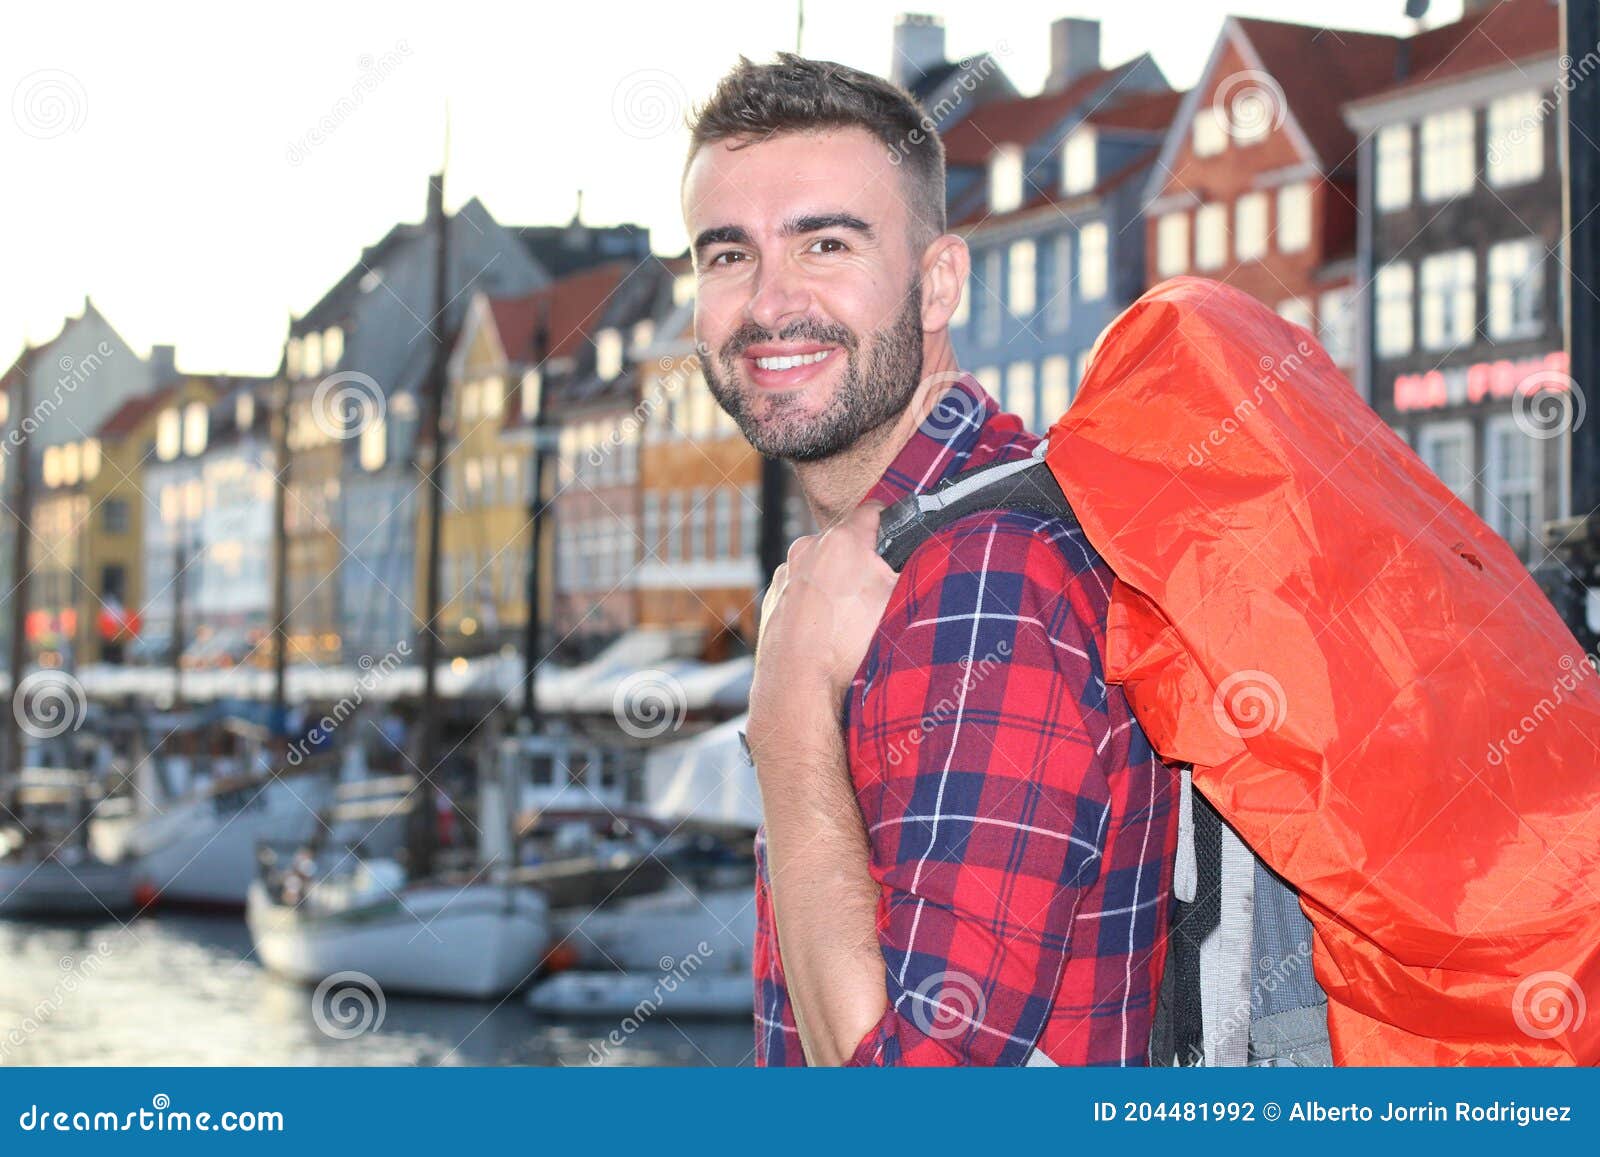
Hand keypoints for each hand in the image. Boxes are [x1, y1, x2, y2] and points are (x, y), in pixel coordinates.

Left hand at [748, 504, 897, 756]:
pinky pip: (802, 589)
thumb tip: (930, 557)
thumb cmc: (847, 648)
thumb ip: (914, 570)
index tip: (900, 544)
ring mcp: (786, 573)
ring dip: (836, 582)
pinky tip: (826, 630)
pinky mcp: (773, 598)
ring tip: (849, 620)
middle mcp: (807, 548)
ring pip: (822, 566)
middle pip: (847, 541)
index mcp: (842, 540)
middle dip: (864, 561)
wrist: (798, 688)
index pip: (876, 511)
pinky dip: (814, 602)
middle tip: (879, 594)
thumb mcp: (900, 604)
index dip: (894, 526)